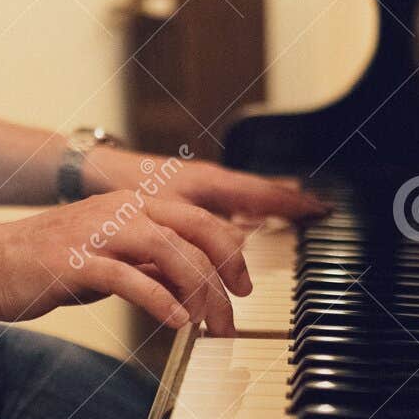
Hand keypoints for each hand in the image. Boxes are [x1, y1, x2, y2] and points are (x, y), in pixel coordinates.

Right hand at [0, 191, 250, 335]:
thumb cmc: (47, 264)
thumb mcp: (111, 260)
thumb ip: (150, 266)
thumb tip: (193, 287)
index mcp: (132, 205)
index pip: (198, 218)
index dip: (230, 251)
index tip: (243, 286)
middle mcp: (120, 211)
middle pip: (193, 231)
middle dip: (225, 272)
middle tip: (234, 311)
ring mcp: (97, 233)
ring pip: (168, 250)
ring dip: (198, 290)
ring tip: (210, 323)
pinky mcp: (74, 261)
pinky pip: (128, 278)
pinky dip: (160, 300)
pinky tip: (177, 321)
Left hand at [86, 146, 330, 221]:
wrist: (98, 171)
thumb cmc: (129, 189)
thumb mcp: (169, 218)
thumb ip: (203, 235)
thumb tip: (239, 247)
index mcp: (213, 183)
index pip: (265, 193)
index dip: (294, 203)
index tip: (320, 208)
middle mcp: (213, 179)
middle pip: (262, 189)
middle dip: (290, 199)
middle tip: (318, 208)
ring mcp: (203, 182)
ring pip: (247, 192)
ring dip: (272, 200)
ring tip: (297, 205)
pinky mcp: (190, 188)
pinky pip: (230, 196)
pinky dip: (248, 203)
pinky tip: (251, 214)